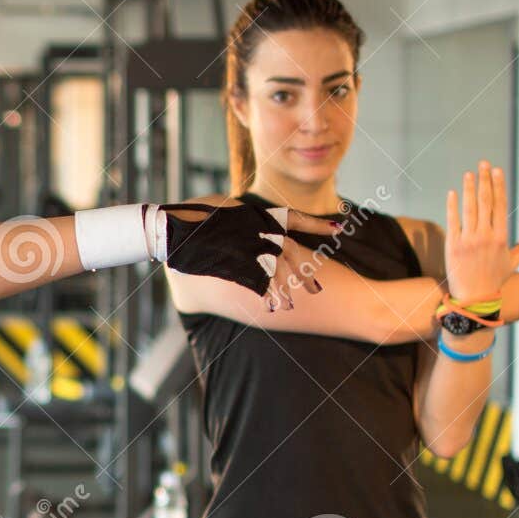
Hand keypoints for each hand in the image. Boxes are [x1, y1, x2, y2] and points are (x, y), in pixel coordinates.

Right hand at [156, 201, 337, 302]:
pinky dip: (265, 296)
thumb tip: (251, 229)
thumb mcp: (226, 209)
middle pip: (292, 255)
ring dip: (285, 291)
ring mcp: (252, 249)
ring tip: (291, 307)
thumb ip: (245, 221)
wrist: (180, 227)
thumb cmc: (197, 214)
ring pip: (277, 273)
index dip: (317, 224)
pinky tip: (271, 308)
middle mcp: (262, 232)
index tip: (337, 229)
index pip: (296, 219)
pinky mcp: (239, 264)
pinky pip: (258, 282)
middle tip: (317, 290)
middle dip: (304, 274)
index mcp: (261, 216)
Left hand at [445, 161, 518, 301]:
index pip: (500, 205)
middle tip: (483, 163)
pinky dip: (452, 206)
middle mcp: (485, 236)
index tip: (496, 170)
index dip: (498, 185)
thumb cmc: (495, 279)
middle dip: (485, 180)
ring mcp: (468, 240)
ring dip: (469, 188)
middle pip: (486, 202)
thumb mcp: (515, 262)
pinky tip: (453, 193)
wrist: (473, 298)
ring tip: (469, 173)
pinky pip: (452, 221)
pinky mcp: (452, 246)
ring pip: (469, 209)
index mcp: (501, 237)